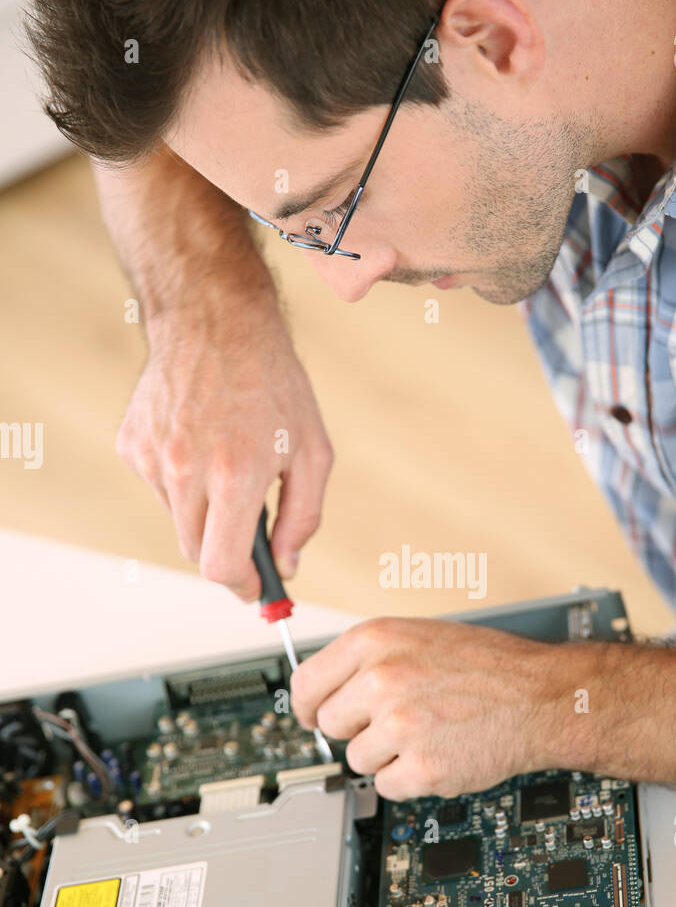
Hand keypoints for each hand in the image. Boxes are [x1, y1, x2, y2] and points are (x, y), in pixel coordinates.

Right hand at [116, 286, 332, 601]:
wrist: (214, 318)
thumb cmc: (273, 381)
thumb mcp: (312, 451)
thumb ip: (303, 518)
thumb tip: (286, 566)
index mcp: (236, 475)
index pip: (221, 566)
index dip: (241, 585)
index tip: (255, 587)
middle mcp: (186, 471)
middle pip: (197, 551)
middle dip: (226, 552)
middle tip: (251, 535)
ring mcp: (153, 458)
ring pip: (178, 520)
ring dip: (204, 512)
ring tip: (228, 461)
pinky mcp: (132, 446)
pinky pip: (160, 488)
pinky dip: (182, 481)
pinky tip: (201, 440)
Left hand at [290, 617, 570, 799]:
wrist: (542, 698)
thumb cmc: (490, 667)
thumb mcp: (419, 637)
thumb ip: (370, 660)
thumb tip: (322, 692)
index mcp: (375, 641)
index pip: (305, 684)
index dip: (306, 707)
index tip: (310, 716)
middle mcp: (382, 680)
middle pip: (328, 725)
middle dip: (356, 728)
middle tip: (394, 722)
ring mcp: (400, 727)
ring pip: (357, 759)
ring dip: (385, 755)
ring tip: (426, 734)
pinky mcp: (421, 769)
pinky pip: (386, 786)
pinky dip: (409, 779)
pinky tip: (437, 754)